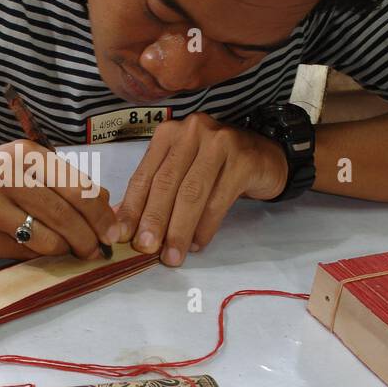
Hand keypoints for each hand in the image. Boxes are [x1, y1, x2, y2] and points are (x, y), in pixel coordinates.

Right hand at [0, 140, 119, 259]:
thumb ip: (65, 180)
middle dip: (88, 239)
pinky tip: (38, 249)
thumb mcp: (27, 164)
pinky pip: (24, 254)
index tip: (113, 232)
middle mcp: (5, 177)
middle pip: (64, 216)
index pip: (76, 188)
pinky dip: (39, 255)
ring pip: (47, 240)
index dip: (101, 215)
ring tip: (69, 250)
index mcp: (24, 154)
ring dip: (65, 250)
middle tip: (97, 250)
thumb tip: (108, 206)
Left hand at [114, 114, 287, 263]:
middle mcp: (192, 132)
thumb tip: (123, 224)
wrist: (266, 156)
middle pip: (166, 183)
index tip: (121, 237)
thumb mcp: (183, 171)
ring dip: (179, 229)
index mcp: (169, 134)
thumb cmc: (217, 167)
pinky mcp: (243, 159)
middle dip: (154, 220)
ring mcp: (220, 142)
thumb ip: (155, 192)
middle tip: (145, 249)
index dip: (132, 208)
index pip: (144, 175)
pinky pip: (218, 199)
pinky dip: (205, 226)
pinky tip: (198, 243)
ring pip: (191, 193)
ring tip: (172, 255)